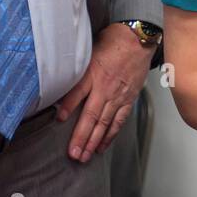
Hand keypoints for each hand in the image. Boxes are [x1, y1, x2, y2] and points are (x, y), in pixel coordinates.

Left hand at [56, 22, 154, 162]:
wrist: (138, 39)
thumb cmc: (113, 41)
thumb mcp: (89, 50)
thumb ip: (77, 68)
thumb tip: (61, 80)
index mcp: (92, 72)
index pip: (77, 92)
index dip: (68, 107)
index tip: (58, 120)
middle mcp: (105, 87)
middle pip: (91, 115)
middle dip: (81, 136)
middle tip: (73, 153)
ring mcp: (117, 96)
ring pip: (104, 123)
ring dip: (93, 141)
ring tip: (84, 156)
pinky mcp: (128, 100)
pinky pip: (118, 121)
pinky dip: (110, 135)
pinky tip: (101, 146)